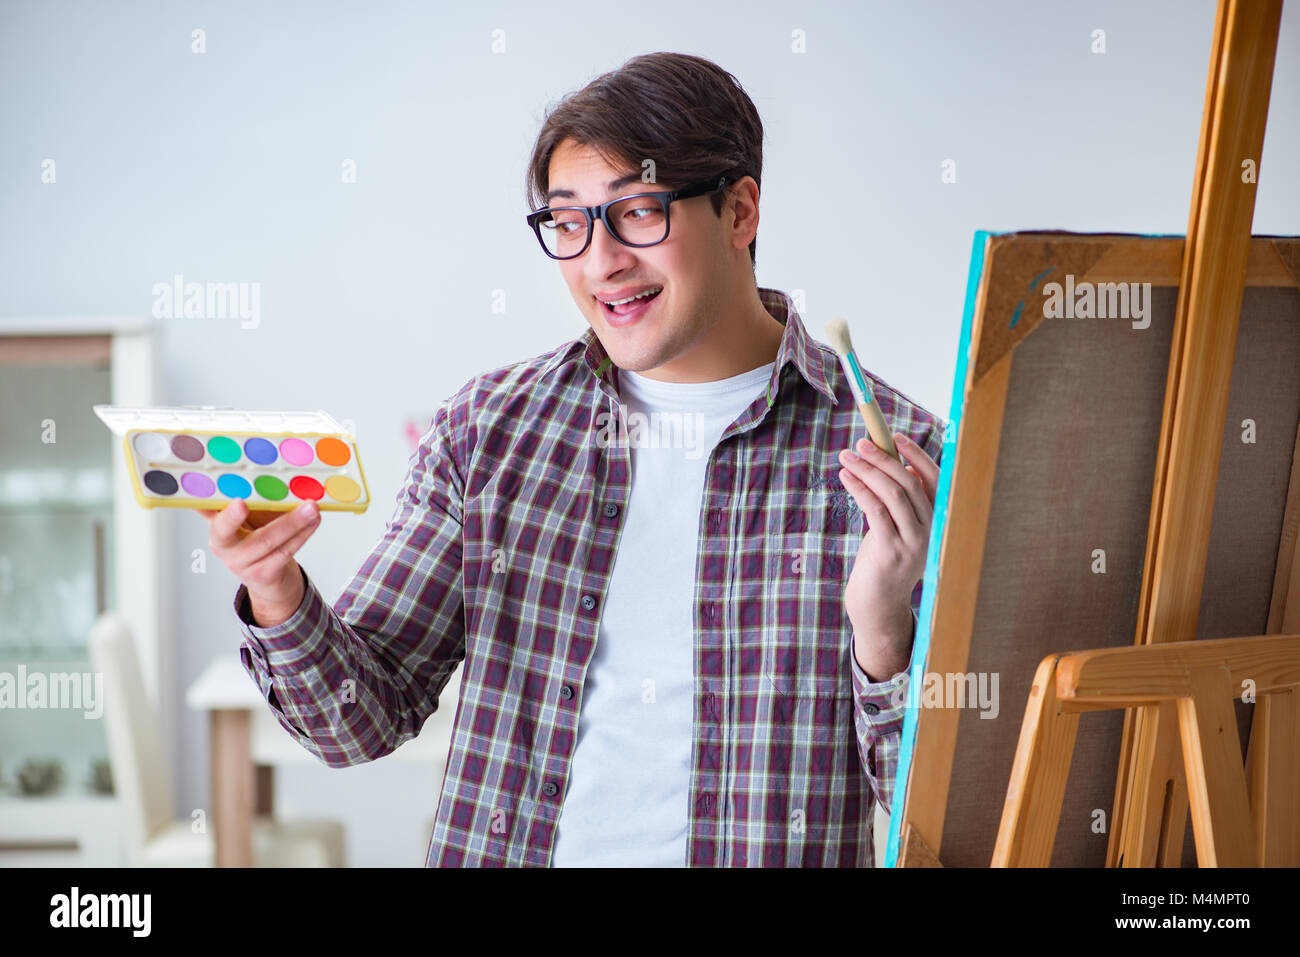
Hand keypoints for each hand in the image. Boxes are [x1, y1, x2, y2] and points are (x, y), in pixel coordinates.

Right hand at [197, 497, 320, 625]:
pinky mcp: (264, 573)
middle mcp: (222, 546)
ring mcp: (241, 563)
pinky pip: (285, 551)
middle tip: (242, 503)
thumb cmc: (257, 538)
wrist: (268, 577)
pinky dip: (303, 533)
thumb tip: (257, 462)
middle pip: (225, 530)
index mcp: (215, 525)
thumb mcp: (247, 517)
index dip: (201, 502)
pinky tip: (314, 520)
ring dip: (291, 521)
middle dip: (233, 516)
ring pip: (265, 541)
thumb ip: (247, 496)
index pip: (202, 510)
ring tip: (310, 506)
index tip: (209, 493)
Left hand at [837, 433, 939, 678]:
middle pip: (911, 484)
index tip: (894, 436)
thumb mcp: (895, 527)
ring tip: (847, 456)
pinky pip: (876, 511)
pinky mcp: (891, 553)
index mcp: (937, 522)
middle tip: (859, 443)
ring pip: (894, 494)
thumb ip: (899, 501)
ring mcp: (913, 544)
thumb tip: (892, 463)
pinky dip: (860, 489)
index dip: (916, 455)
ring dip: (868, 470)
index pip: (936, 480)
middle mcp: (931, 532)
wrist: (876, 606)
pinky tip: (846, 477)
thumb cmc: (882, 562)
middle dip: (884, 458)